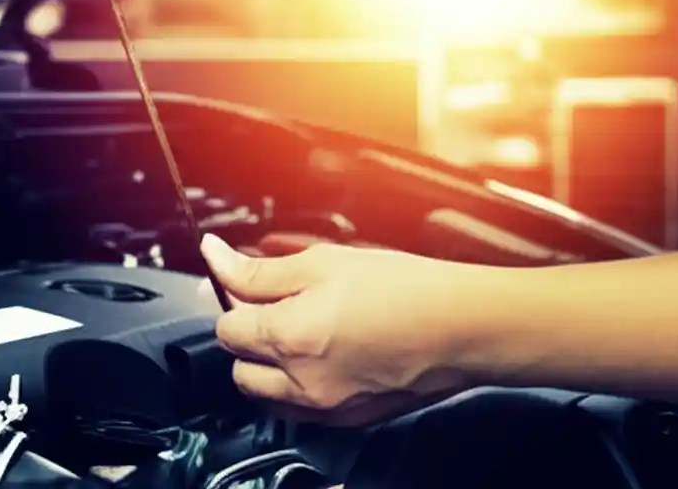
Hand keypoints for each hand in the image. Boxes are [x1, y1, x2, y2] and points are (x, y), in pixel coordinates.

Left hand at [201, 234, 489, 426]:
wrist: (463, 326)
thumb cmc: (405, 289)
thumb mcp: (322, 263)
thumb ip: (259, 269)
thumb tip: (214, 257)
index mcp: (289, 337)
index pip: (226, 330)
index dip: (234, 303)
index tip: (249, 287)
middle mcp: (301, 382)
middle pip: (240, 369)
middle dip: (248, 339)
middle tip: (277, 308)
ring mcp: (325, 407)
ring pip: (267, 396)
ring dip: (269, 367)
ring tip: (302, 333)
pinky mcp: (349, 419)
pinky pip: (301, 410)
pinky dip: (299, 387)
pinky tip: (326, 356)